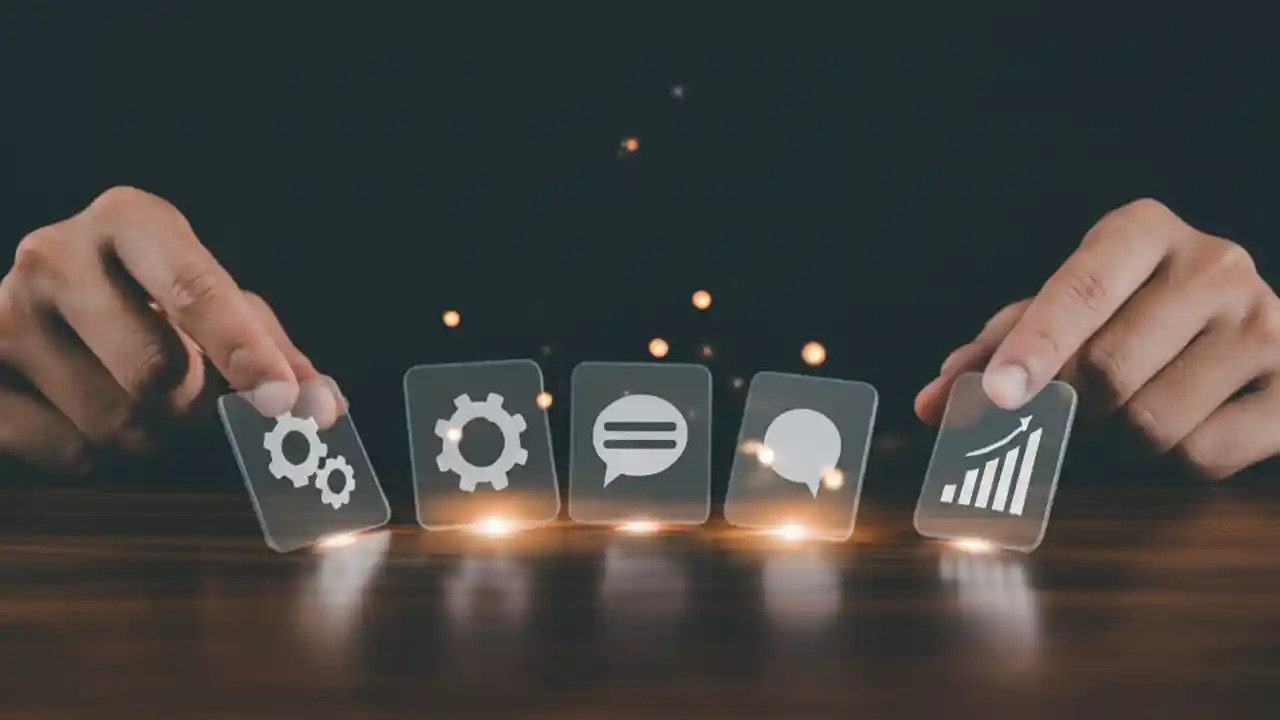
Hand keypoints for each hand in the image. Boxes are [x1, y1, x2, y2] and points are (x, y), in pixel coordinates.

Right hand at [0, 186, 344, 476]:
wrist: (47, 312)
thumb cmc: (152, 305)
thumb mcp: (221, 310)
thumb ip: (277, 353)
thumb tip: (322, 406)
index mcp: (129, 221)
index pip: (194, 288)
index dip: (242, 348)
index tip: (279, 397)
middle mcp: (54, 254)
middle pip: (156, 373)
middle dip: (193, 406)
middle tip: (190, 396)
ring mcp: (0, 315)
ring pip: (114, 423)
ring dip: (149, 434)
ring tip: (133, 396)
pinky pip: (66, 453)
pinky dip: (96, 453)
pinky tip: (84, 412)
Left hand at [916, 198, 1279, 479]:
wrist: (1244, 334)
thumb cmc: (1126, 320)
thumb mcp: (1061, 318)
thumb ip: (993, 352)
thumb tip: (929, 403)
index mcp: (1142, 232)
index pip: (1077, 290)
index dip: (1033, 347)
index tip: (998, 394)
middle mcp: (1213, 264)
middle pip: (1107, 372)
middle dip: (1068, 411)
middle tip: (1062, 418)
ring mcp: (1263, 323)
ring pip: (1151, 423)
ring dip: (1115, 444)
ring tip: (1123, 418)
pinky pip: (1204, 455)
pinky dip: (1172, 463)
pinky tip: (1179, 429)